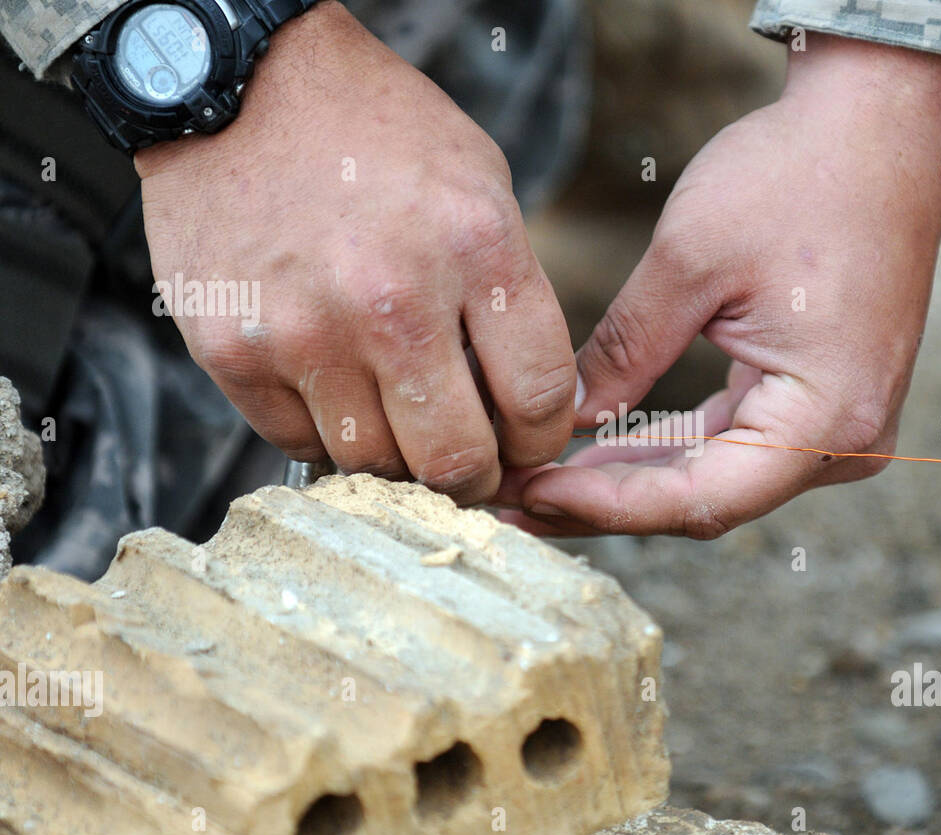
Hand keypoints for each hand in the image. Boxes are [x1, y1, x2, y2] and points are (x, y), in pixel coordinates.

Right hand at [135, 0, 574, 502]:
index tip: (529, 441)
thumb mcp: (482, 186)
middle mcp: (392, 300)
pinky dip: (326, 434)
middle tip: (472, 464)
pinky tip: (335, 390)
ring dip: (398, 460)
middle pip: (456, 458)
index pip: (539, 396)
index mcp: (474, 247)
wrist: (241, 86)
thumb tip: (540, 404)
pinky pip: (298, 444)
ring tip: (399, 420)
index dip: (542, 438)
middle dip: (476, 477)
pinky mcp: (233, 352)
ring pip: (375, 465)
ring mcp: (306, 332)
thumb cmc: (376, 136)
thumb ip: (513, 296)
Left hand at [496, 34, 940, 535]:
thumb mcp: (691, 262)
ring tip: (541, 481)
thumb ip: (625, 351)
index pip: (700, 499)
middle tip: (514, 500)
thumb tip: (563, 415)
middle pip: (707, 501)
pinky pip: (737, 445)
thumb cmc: (799, 177)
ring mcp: (841, 426)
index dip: (605, 505)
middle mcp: (847, 442)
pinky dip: (672, 449)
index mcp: (827, 417)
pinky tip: (601, 451)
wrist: (878, 124)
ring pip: (717, 480)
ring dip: (632, 481)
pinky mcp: (823, 403)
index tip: (527, 495)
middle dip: (606, 502)